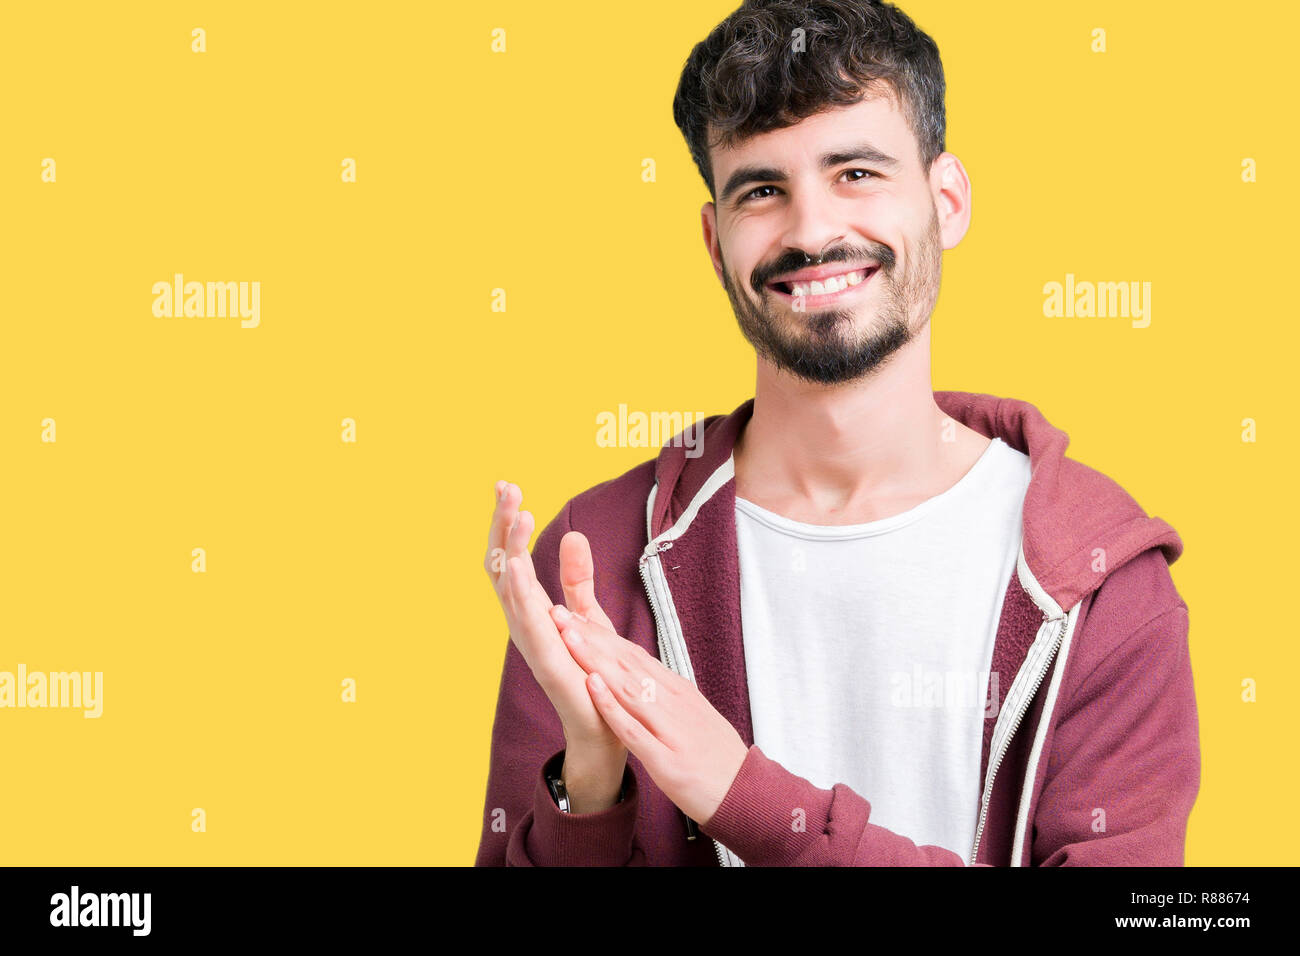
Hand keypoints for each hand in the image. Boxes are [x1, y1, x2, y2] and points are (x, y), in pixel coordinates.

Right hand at [484, 481, 626, 776]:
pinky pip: (530, 624)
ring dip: (511, 550)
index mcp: (528, 610)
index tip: (507, 485)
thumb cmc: (590, 674)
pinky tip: (519, 566)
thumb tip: (574, 534)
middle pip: (502, 566)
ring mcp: (530, 643)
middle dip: (502, 526)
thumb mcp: (586, 616)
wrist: (603, 730)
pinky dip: (521, 594)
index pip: (508, 558)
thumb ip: (577, 578)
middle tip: (509, 488)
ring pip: (511, 589)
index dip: (505, 523)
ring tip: (517, 514)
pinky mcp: (548, 663)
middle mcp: (521, 623)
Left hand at [548, 603, 749, 828]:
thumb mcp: (694, 715)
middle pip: (626, 663)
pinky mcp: (667, 760)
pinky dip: (611, 706)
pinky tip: (592, 687)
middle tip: (559, 613)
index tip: (574, 616)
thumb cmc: (718, 758)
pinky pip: (634, 729)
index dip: (602, 634)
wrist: (747, 795)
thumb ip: (667, 695)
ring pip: (627, 687)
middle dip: (591, 637)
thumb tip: (641, 675)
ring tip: (568, 638)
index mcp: (679, 691)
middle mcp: (674, 703)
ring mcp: (671, 730)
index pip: (634, 654)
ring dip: (595, 660)